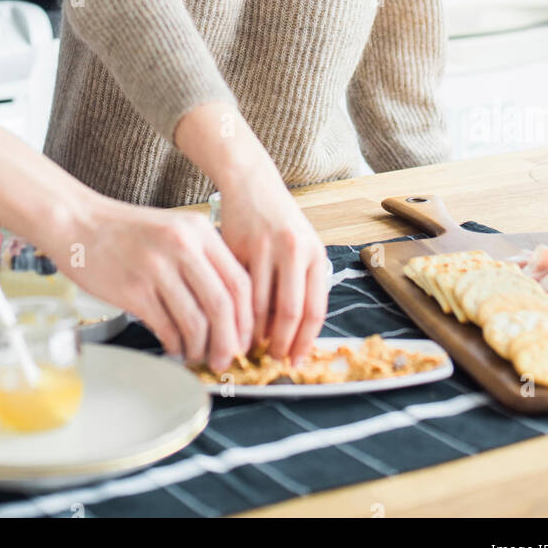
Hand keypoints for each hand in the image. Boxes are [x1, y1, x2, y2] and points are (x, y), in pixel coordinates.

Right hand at [49, 199, 253, 372]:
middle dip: (230, 341)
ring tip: (198, 356)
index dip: (247, 318)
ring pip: (196, 321)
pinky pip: (167, 327)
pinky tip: (174, 347)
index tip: (246, 336)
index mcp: (198, 230)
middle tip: (227, 358)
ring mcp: (157, 268)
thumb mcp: (174, 229)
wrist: (78, 222)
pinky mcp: (133, 289)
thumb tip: (228, 308)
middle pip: (223, 305)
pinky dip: (175, 345)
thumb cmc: (125, 230)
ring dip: (201, 348)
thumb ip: (202, 259)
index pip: (239, 281)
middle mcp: (182, 245)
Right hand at [218, 160, 329, 364]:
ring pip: (259, 304)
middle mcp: (294, 250)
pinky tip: (233, 321)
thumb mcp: (302, 249)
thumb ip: (302, 286)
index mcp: (315, 255)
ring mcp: (265, 247)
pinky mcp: (238, 245)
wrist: (252, 186)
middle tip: (270, 358)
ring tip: (249, 344)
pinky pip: (237, 289)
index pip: (314, 310)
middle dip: (279, 342)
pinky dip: (235, 311)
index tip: (295, 361)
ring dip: (253, 330)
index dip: (304, 342)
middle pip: (288, 311)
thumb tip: (296, 336)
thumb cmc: (279, 224)